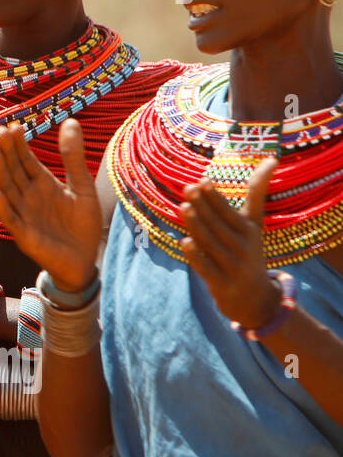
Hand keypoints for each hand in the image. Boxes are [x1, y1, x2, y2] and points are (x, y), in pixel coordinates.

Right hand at [0, 120, 100, 292]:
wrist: (86, 260)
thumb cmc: (82, 224)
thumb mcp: (83, 186)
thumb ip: (74, 157)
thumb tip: (70, 120)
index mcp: (42, 184)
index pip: (25, 160)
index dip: (18, 144)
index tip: (13, 126)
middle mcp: (28, 197)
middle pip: (13, 171)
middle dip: (6, 152)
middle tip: (0, 132)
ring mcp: (24, 215)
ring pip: (8, 190)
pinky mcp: (24, 235)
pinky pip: (11, 219)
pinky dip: (2, 207)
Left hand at [180, 159, 279, 328]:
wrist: (256, 298)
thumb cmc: (248, 250)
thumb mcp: (254, 223)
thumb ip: (257, 193)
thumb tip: (272, 158)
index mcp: (249, 230)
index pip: (230, 212)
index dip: (216, 198)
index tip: (202, 181)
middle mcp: (244, 247)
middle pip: (219, 225)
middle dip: (204, 207)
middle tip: (188, 188)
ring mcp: (233, 266)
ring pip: (212, 244)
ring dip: (197, 226)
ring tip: (184, 207)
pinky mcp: (222, 284)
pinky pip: (208, 268)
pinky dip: (197, 256)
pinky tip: (184, 242)